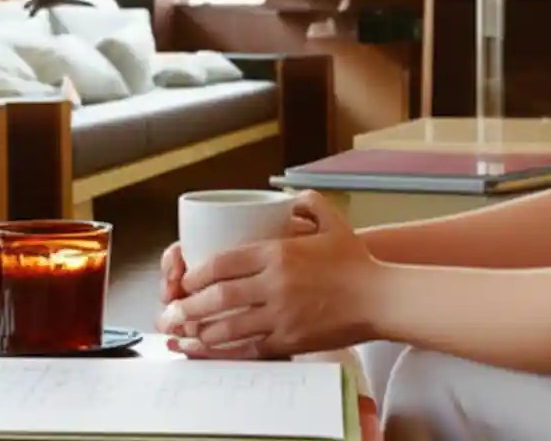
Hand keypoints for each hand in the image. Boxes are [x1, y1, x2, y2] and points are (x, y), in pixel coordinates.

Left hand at [156, 192, 379, 358]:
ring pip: (228, 326)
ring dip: (198, 332)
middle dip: (187, 307)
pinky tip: (207, 353)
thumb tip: (288, 198)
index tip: (184, 280)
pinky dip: (223, 352)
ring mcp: (282, 315)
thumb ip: (307, 204)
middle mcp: (276, 284)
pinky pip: (248, 349)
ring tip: (178, 335)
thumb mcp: (332, 221)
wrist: (381, 298)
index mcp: (279, 253)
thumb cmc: (356, 262)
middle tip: (168, 313)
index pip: (224, 261)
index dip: (197, 273)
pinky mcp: (290, 340)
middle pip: (219, 296)